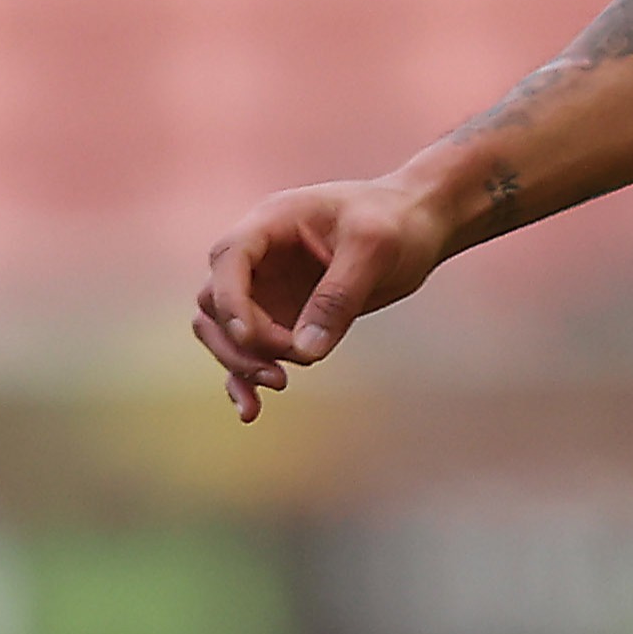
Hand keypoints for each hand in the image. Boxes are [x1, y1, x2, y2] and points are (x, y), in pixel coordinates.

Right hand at [193, 177, 451, 419]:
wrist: (417, 225)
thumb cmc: (397, 223)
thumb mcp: (376, 249)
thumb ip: (339, 296)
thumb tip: (305, 353)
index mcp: (271, 223)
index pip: (228, 259)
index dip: (230, 301)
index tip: (252, 338)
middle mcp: (258, 256)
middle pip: (215, 303)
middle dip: (240, 341)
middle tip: (280, 369)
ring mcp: (266, 288)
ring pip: (224, 331)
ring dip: (240, 362)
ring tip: (279, 383)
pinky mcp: (281, 316)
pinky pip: (249, 350)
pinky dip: (245, 378)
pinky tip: (252, 410)